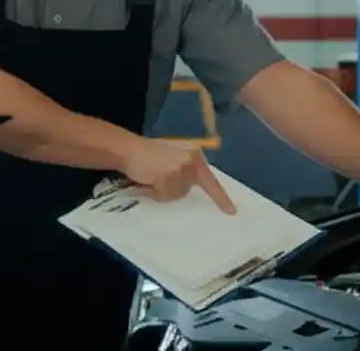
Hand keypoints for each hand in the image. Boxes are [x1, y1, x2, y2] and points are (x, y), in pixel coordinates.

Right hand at [121, 138, 235, 212]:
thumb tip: (187, 190)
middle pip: (188, 189)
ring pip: (176, 194)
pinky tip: (148, 179)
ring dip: (163, 191)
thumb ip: (184, 170)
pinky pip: (165, 195)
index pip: (210, 181)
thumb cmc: (146, 153)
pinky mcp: (171, 175)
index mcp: (195, 156)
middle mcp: (192, 161)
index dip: (220, 198)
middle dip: (173, 188)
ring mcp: (182, 169)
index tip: (231, 212)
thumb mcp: (172, 158)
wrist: (127, 148)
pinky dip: (155, 192)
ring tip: (151, 176)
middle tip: (156, 176)